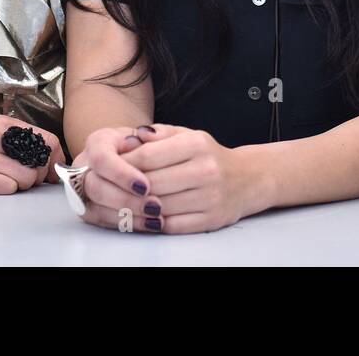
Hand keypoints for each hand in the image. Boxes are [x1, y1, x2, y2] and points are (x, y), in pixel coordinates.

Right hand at [0, 114, 60, 193]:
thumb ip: (8, 140)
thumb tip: (36, 156)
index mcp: (2, 124)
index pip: (48, 140)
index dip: (53, 160)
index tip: (47, 171)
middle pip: (42, 161)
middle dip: (37, 176)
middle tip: (22, 179)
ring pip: (27, 177)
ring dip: (19, 185)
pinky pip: (7, 188)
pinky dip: (3, 191)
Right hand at [71, 125, 157, 231]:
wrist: (131, 157)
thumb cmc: (141, 144)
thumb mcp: (149, 134)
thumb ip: (153, 134)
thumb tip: (150, 134)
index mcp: (97, 142)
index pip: (101, 159)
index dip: (121, 175)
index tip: (146, 186)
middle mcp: (83, 165)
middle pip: (95, 187)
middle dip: (126, 200)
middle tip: (155, 206)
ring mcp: (82, 189)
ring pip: (96, 208)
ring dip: (128, 216)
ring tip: (156, 218)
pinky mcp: (88, 209)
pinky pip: (102, 221)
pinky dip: (128, 225)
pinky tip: (150, 224)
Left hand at [122, 124, 266, 234]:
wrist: (247, 178)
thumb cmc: (208, 156)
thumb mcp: (187, 135)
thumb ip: (158, 134)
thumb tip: (130, 138)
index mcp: (196, 144)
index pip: (147, 156)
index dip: (124, 164)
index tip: (111, 168)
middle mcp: (206, 169)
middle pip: (150, 184)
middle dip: (128, 188)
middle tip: (112, 188)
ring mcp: (210, 197)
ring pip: (159, 207)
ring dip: (138, 207)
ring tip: (126, 202)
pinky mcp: (211, 219)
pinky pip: (172, 225)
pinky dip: (155, 222)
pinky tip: (148, 215)